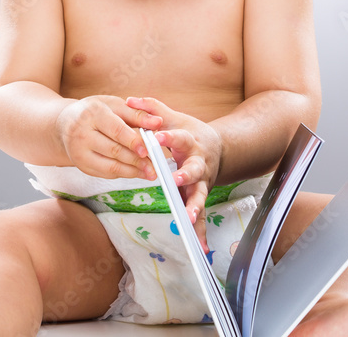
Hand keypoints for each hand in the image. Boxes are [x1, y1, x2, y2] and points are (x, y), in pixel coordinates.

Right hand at [56, 95, 162, 179]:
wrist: (65, 124)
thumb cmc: (94, 111)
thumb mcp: (114, 105)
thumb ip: (137, 114)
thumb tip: (158, 122)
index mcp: (92, 113)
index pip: (116, 130)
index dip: (134, 142)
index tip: (149, 150)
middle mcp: (81, 133)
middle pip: (114, 150)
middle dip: (137, 160)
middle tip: (155, 166)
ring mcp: (78, 152)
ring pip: (110, 166)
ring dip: (132, 171)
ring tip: (149, 172)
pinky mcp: (81, 165)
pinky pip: (105, 173)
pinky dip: (123, 174)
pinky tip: (135, 172)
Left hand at [126, 96, 222, 252]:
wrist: (218, 147)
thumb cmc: (190, 133)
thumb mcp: (173, 118)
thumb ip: (152, 110)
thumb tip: (129, 99)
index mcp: (190, 142)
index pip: (179, 138)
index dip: (169, 138)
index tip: (157, 138)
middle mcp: (199, 163)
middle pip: (194, 170)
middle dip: (186, 175)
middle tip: (176, 179)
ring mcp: (202, 182)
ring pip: (200, 196)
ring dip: (195, 207)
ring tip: (188, 218)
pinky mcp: (201, 197)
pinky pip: (203, 217)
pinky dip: (202, 232)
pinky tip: (200, 248)